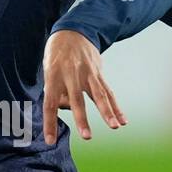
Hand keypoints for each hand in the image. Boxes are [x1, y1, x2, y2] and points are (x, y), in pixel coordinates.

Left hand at [42, 30, 126, 144]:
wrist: (72, 31)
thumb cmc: (56, 56)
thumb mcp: (48, 71)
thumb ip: (56, 92)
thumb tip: (67, 109)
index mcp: (53, 76)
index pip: (49, 103)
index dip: (49, 122)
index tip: (50, 140)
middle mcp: (71, 74)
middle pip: (77, 100)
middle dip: (82, 119)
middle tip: (87, 137)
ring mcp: (87, 73)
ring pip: (98, 95)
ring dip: (107, 112)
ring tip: (114, 126)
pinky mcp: (98, 73)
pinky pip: (108, 91)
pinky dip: (116, 106)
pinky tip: (122, 120)